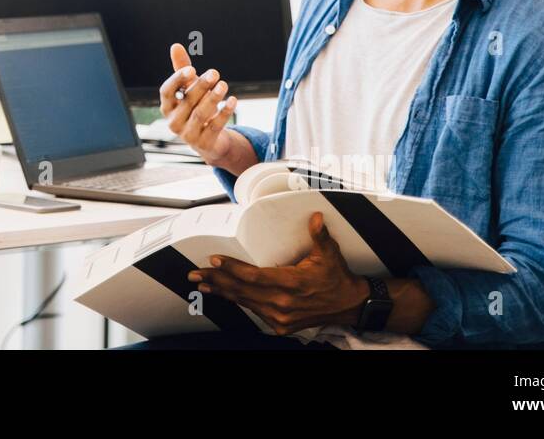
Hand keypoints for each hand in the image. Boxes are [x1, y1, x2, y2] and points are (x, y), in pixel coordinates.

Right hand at [159, 43, 237, 164]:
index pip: (167, 92)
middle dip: (201, 86)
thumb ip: (182, 69)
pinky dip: (224, 112)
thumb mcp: (189, 89)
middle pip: (187, 101)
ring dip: (213, 98)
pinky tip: (233, 100)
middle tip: (215, 73)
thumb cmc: (195, 108)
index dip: (177, 80)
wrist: (208, 141)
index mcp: (167, 107)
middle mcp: (173, 122)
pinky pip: (215, 126)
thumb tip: (175, 46)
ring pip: (200, 114)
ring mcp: (188, 135)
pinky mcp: (204, 143)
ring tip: (224, 85)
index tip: (192, 69)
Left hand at [187, 212, 369, 334]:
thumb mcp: (330, 254)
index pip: (254, 276)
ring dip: (222, 292)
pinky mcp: (280, 325)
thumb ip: (319, 235)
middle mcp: (282, 303)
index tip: (214, 259)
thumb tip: (315, 217)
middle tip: (194, 273)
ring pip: (245, 302)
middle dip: (216, 280)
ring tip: (203, 284)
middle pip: (242, 290)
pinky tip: (226, 294)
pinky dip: (239, 302)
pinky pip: (254, 311)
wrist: (349, 306)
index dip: (232, 268)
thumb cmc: (337, 278)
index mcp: (291, 283)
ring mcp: (280, 317)